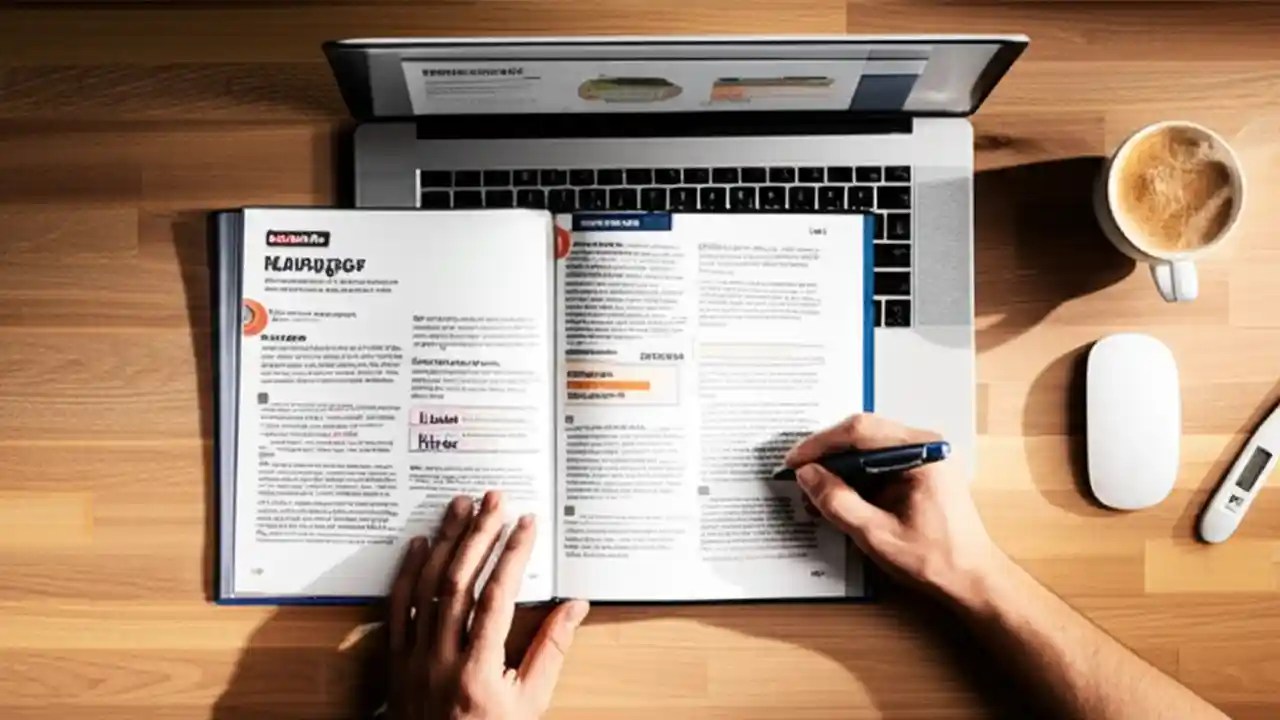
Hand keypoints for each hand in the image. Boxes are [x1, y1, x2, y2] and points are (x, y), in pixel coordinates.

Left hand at [386, 491, 589, 719]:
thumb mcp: (530, 701)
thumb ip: (552, 649)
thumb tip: (575, 605)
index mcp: (478, 672)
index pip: (497, 599)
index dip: (513, 556)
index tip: (525, 524)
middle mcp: (441, 660)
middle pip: (459, 583)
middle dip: (479, 534)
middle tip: (494, 500)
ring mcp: (413, 658)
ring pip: (427, 587)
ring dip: (446, 542)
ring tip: (461, 506)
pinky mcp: (395, 659)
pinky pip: (397, 607)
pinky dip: (408, 571)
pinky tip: (421, 543)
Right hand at [786, 414, 1003, 605]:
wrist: (973, 579)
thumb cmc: (935, 560)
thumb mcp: (877, 534)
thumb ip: (839, 501)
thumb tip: (807, 475)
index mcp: (923, 453)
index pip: (861, 431)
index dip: (821, 444)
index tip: (794, 461)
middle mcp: (926, 445)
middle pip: (863, 434)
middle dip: (827, 455)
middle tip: (799, 476)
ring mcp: (924, 456)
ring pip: (867, 447)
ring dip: (839, 468)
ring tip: (814, 493)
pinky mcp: (919, 470)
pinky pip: (878, 462)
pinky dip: (854, 477)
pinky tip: (837, 497)